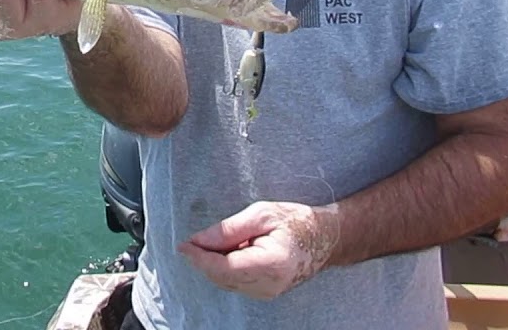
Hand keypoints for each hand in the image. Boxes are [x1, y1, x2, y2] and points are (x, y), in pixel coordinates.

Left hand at [178, 201, 339, 299]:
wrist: (324, 238)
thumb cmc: (295, 221)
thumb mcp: (261, 214)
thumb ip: (229, 229)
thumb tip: (198, 240)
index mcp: (271, 264)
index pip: (223, 267)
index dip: (199, 257)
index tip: (182, 245)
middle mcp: (269, 285)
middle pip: (221, 276)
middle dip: (203, 259)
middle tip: (195, 239)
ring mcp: (268, 293)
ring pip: (225, 281)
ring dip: (214, 262)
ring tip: (228, 240)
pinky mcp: (264, 293)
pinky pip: (234, 282)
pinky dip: (225, 267)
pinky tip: (234, 250)